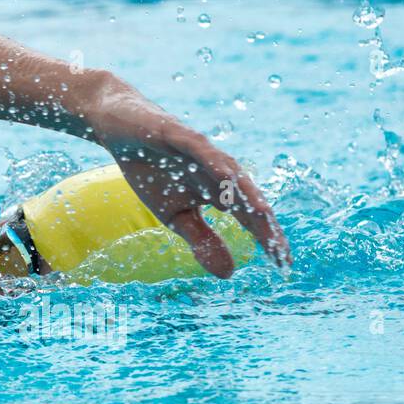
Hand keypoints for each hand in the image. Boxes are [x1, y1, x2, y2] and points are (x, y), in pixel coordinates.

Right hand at [85, 75, 291, 277]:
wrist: (120, 129)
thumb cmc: (151, 170)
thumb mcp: (175, 215)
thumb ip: (202, 239)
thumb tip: (229, 274)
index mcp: (219, 192)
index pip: (250, 218)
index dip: (266, 239)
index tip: (283, 266)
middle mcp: (218, 171)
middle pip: (247, 198)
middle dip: (264, 223)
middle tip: (280, 251)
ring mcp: (202, 151)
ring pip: (230, 172)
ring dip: (247, 193)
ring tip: (264, 215)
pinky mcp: (180, 133)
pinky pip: (201, 148)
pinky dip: (214, 161)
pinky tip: (226, 175)